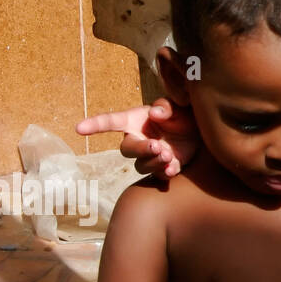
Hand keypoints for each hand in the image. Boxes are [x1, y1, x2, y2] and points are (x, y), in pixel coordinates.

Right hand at [75, 98, 200, 179]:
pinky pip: (160, 175)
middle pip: (127, 149)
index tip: (79, 128)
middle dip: (140, 149)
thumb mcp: (177, 106)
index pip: (111, 122)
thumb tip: (154, 112)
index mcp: (135, 121)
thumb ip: (166, 107)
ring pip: (142, 165)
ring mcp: (150, 156)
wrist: (201, 131)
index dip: (95, 125)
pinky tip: (172, 169)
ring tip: (168, 154)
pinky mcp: (165, 168)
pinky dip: (166, 172)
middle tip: (156, 146)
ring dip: (154, 162)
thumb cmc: (182, 114)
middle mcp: (139, 140)